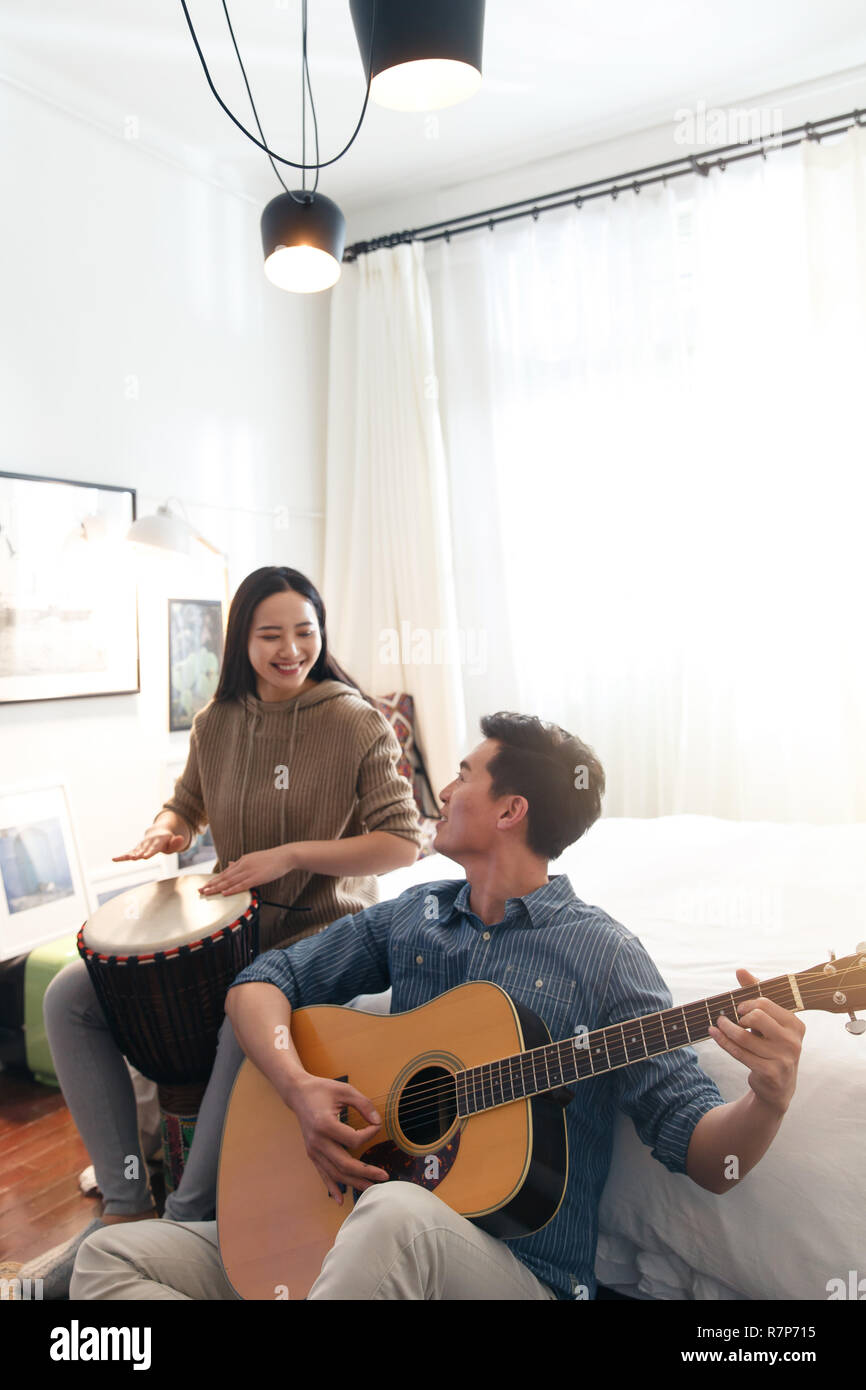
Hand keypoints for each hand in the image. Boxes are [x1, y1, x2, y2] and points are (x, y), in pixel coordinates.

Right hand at [113, 827, 186, 861]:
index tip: (144, 857)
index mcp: (158, 841)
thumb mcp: (174, 843)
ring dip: (130, 855)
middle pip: (143, 849)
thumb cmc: (167, 841)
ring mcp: (141, 845)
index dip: (149, 852)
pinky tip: (114, 859)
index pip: (154, 848)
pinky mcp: (136, 848)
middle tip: (134, 858)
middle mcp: (148, 843)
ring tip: (125, 859)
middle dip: (139, 854)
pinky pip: (129, 853)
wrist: (157, 833)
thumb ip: (177, 843)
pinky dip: (122, 856)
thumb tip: (181, 838)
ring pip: (135, 851)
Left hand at [199, 846, 295, 895]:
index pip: (225, 872)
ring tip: (207, 893)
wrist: (285, 856)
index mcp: (242, 861)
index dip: (214, 879)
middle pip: (224, 877)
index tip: (205, 884)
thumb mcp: (253, 858)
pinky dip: (232, 889)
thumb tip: (229, 864)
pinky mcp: (256, 877)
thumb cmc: (271, 859)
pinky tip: (224, 893)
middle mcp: (243, 865)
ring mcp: (249, 871)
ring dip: (217, 888)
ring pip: (230, 881)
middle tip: (200, 890)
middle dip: (211, 884)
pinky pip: (241, 885)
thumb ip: (241, 863)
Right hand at [285, 1074, 388, 1204]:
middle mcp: (317, 1141)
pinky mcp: (312, 1153)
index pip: (353, 1139)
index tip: (376, 1126)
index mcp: (325, 1124)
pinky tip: (340, 1200)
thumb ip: (363, 1104)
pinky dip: (332, 1187)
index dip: (370, 1134)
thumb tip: (378, 1122)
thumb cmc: (322, 1090)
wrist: (298, 1094)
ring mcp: (313, 1150)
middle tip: (384, 1177)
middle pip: (345, 1164)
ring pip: (335, 1173)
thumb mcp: (345, 1090)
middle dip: (366, 1172)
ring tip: (371, 1189)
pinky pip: (323, 1174)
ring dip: (354, 1182)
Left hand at [709, 968, 805, 1115]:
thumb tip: (741, 970)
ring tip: (717, 1024)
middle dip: (737, 1015)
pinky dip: (723, 1041)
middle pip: (756, 1016)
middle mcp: (793, 1041)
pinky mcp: (770, 1073)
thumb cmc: (771, 1046)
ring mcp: (783, 1059)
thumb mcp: (769, 1021)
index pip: (765, 1003)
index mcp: (796, 1024)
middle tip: (729, 1018)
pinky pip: (739, 1053)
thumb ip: (757, 994)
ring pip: (743, 1036)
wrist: (777, 1087)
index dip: (747, 1003)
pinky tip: (714, 1034)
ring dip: (725, 1028)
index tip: (739, 1008)